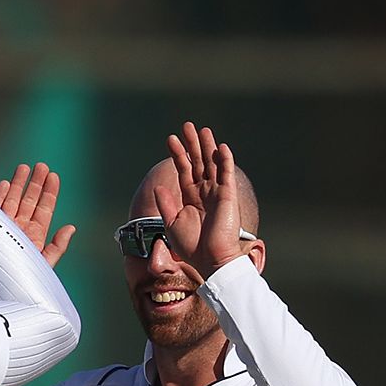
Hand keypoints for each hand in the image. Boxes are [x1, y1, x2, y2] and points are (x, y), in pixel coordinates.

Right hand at [0, 163, 74, 267]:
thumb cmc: (20, 286)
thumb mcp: (44, 266)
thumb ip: (57, 247)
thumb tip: (71, 228)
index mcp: (35, 237)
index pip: (44, 210)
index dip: (50, 192)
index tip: (54, 176)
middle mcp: (20, 230)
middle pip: (29, 201)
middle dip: (35, 183)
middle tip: (41, 166)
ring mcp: (5, 228)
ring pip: (12, 201)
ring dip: (18, 184)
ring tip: (24, 168)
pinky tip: (5, 183)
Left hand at [152, 123, 246, 278]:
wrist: (211, 260)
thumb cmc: (192, 248)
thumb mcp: (173, 225)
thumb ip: (166, 205)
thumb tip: (158, 186)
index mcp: (191, 198)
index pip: (184, 170)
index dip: (178, 154)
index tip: (171, 139)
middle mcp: (204, 192)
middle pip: (198, 162)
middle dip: (193, 144)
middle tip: (187, 126)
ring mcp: (217, 193)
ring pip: (212, 164)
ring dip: (208, 146)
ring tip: (202, 129)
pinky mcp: (228, 196)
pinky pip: (227, 174)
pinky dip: (225, 160)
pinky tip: (220, 146)